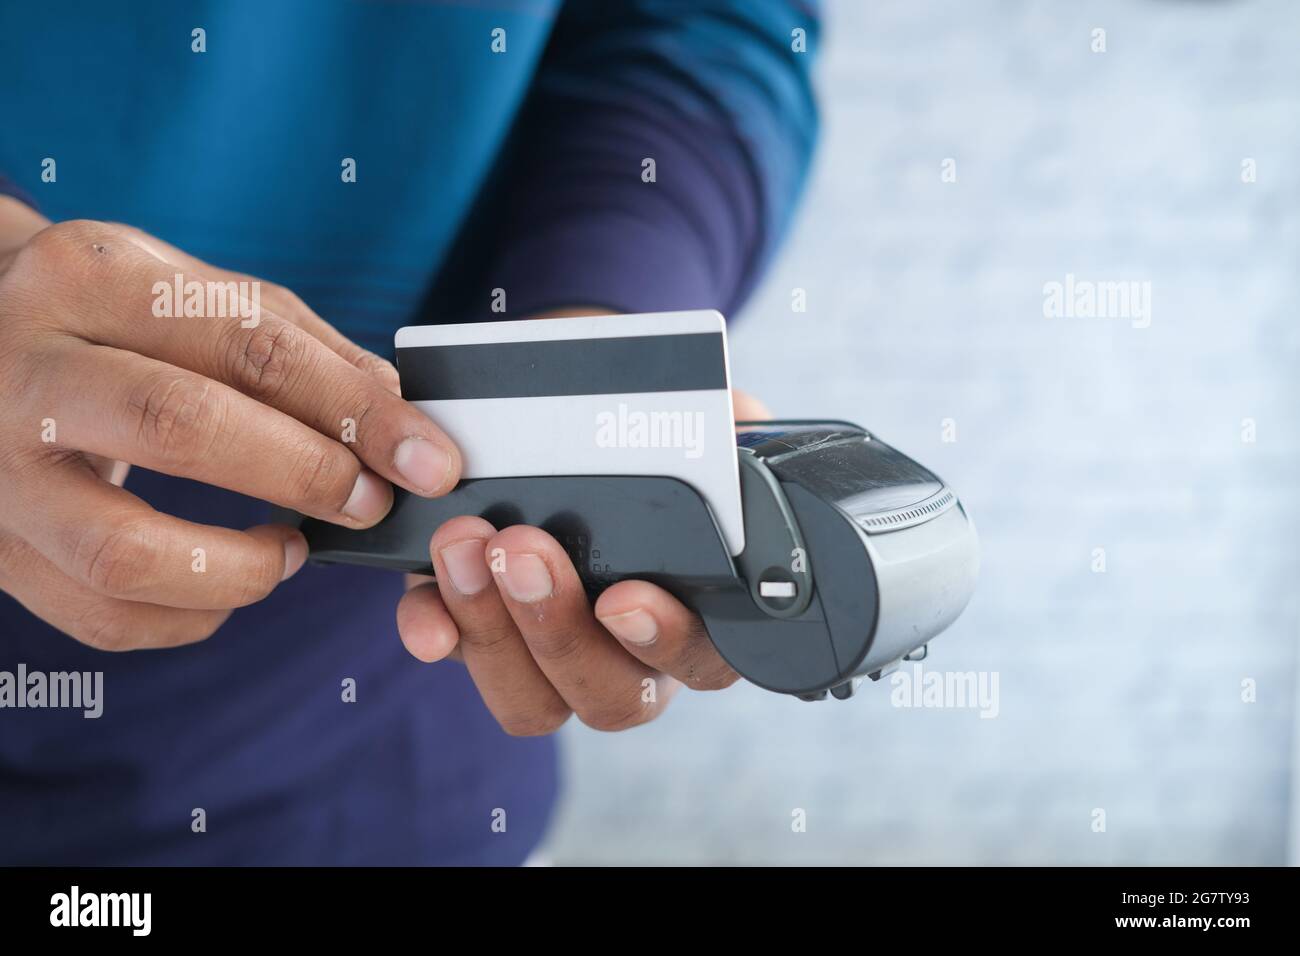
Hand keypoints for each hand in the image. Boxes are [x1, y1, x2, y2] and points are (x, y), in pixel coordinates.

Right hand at [0, 202, 461, 648]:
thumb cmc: (106, 320)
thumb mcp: (190, 296)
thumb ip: (297, 347)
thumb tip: (397, 415)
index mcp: (95, 278)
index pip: (250, 345)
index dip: (355, 410)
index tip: (429, 459)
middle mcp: (26, 364)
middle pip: (182, 424)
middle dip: (304, 475)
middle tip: (370, 504)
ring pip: (123, 550)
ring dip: (239, 570)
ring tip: (289, 553)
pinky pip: (96, 613)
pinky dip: (186, 617)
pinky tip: (226, 588)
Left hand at [396, 389, 772, 734]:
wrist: (548, 432)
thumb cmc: (639, 439)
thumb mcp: (685, 425)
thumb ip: (720, 433)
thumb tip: (737, 427)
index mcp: (703, 615)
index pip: (708, 661)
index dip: (668, 641)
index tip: (623, 597)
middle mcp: (636, 659)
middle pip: (611, 698)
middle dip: (558, 629)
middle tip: (522, 549)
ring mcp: (558, 662)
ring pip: (533, 702)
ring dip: (491, 628)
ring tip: (463, 546)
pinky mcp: (488, 642)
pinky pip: (463, 664)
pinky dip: (438, 632)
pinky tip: (422, 601)